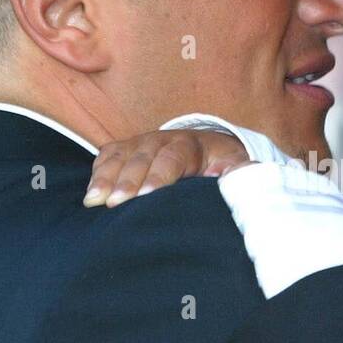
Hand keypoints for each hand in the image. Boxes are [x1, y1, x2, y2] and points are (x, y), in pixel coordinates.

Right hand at [84, 129, 250, 206]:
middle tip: (114, 204)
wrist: (206, 146)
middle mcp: (162, 139)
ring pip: (120, 156)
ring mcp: (141, 141)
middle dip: (127, 181)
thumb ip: (242, 174)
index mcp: (191, 145)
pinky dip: (97, 172)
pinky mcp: (126, 148)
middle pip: (142, 158)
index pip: (173, 159)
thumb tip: (252, 176)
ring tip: (93, 201)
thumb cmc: (221, 164)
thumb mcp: (236, 167)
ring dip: (105, 178)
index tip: (149, 196)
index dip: (160, 177)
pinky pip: (107, 156)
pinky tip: (90, 194)